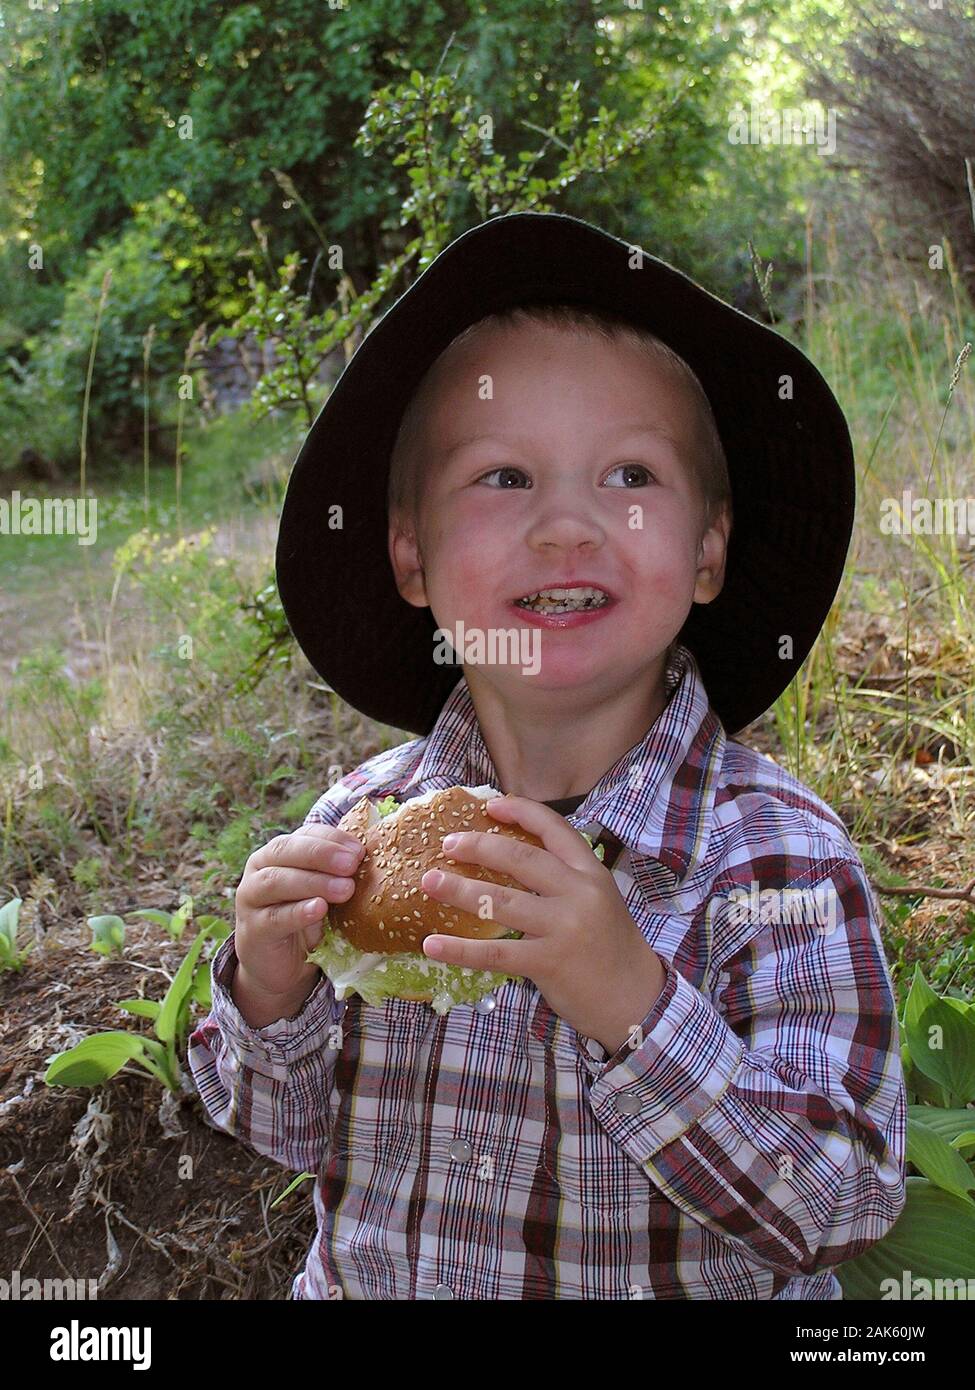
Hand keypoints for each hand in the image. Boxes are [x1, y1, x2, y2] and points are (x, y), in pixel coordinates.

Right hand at [233, 823, 364, 1011]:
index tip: (359, 850)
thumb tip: (369, 858)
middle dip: (321, 854)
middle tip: (351, 864)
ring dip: (314, 882)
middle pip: (286, 851)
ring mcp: (251, 898)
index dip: (332, 839)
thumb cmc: (304, 918)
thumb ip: (337, 873)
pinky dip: (298, 912)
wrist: (278, 963)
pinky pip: (274, 917)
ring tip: (345, 889)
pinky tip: (319, 909)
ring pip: (276, 881)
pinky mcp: (253, 929)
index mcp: (279, 852)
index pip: (304, 834)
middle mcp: (259, 868)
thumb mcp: (323, 891)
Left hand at [419, 795, 664, 1051]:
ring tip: (428, 883)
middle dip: (479, 846)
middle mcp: (579, 894)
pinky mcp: (549, 962)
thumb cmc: (610, 946)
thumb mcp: (599, 899)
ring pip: (501, 902)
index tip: (490, 805)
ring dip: (459, 890)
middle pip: (521, 858)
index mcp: (591, 873)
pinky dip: (460, 950)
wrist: (636, 997)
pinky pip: (496, 953)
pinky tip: (432, 945)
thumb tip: (513, 859)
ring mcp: (564, 928)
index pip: (554, 829)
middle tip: (447, 844)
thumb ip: (565, 879)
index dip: (521, 812)